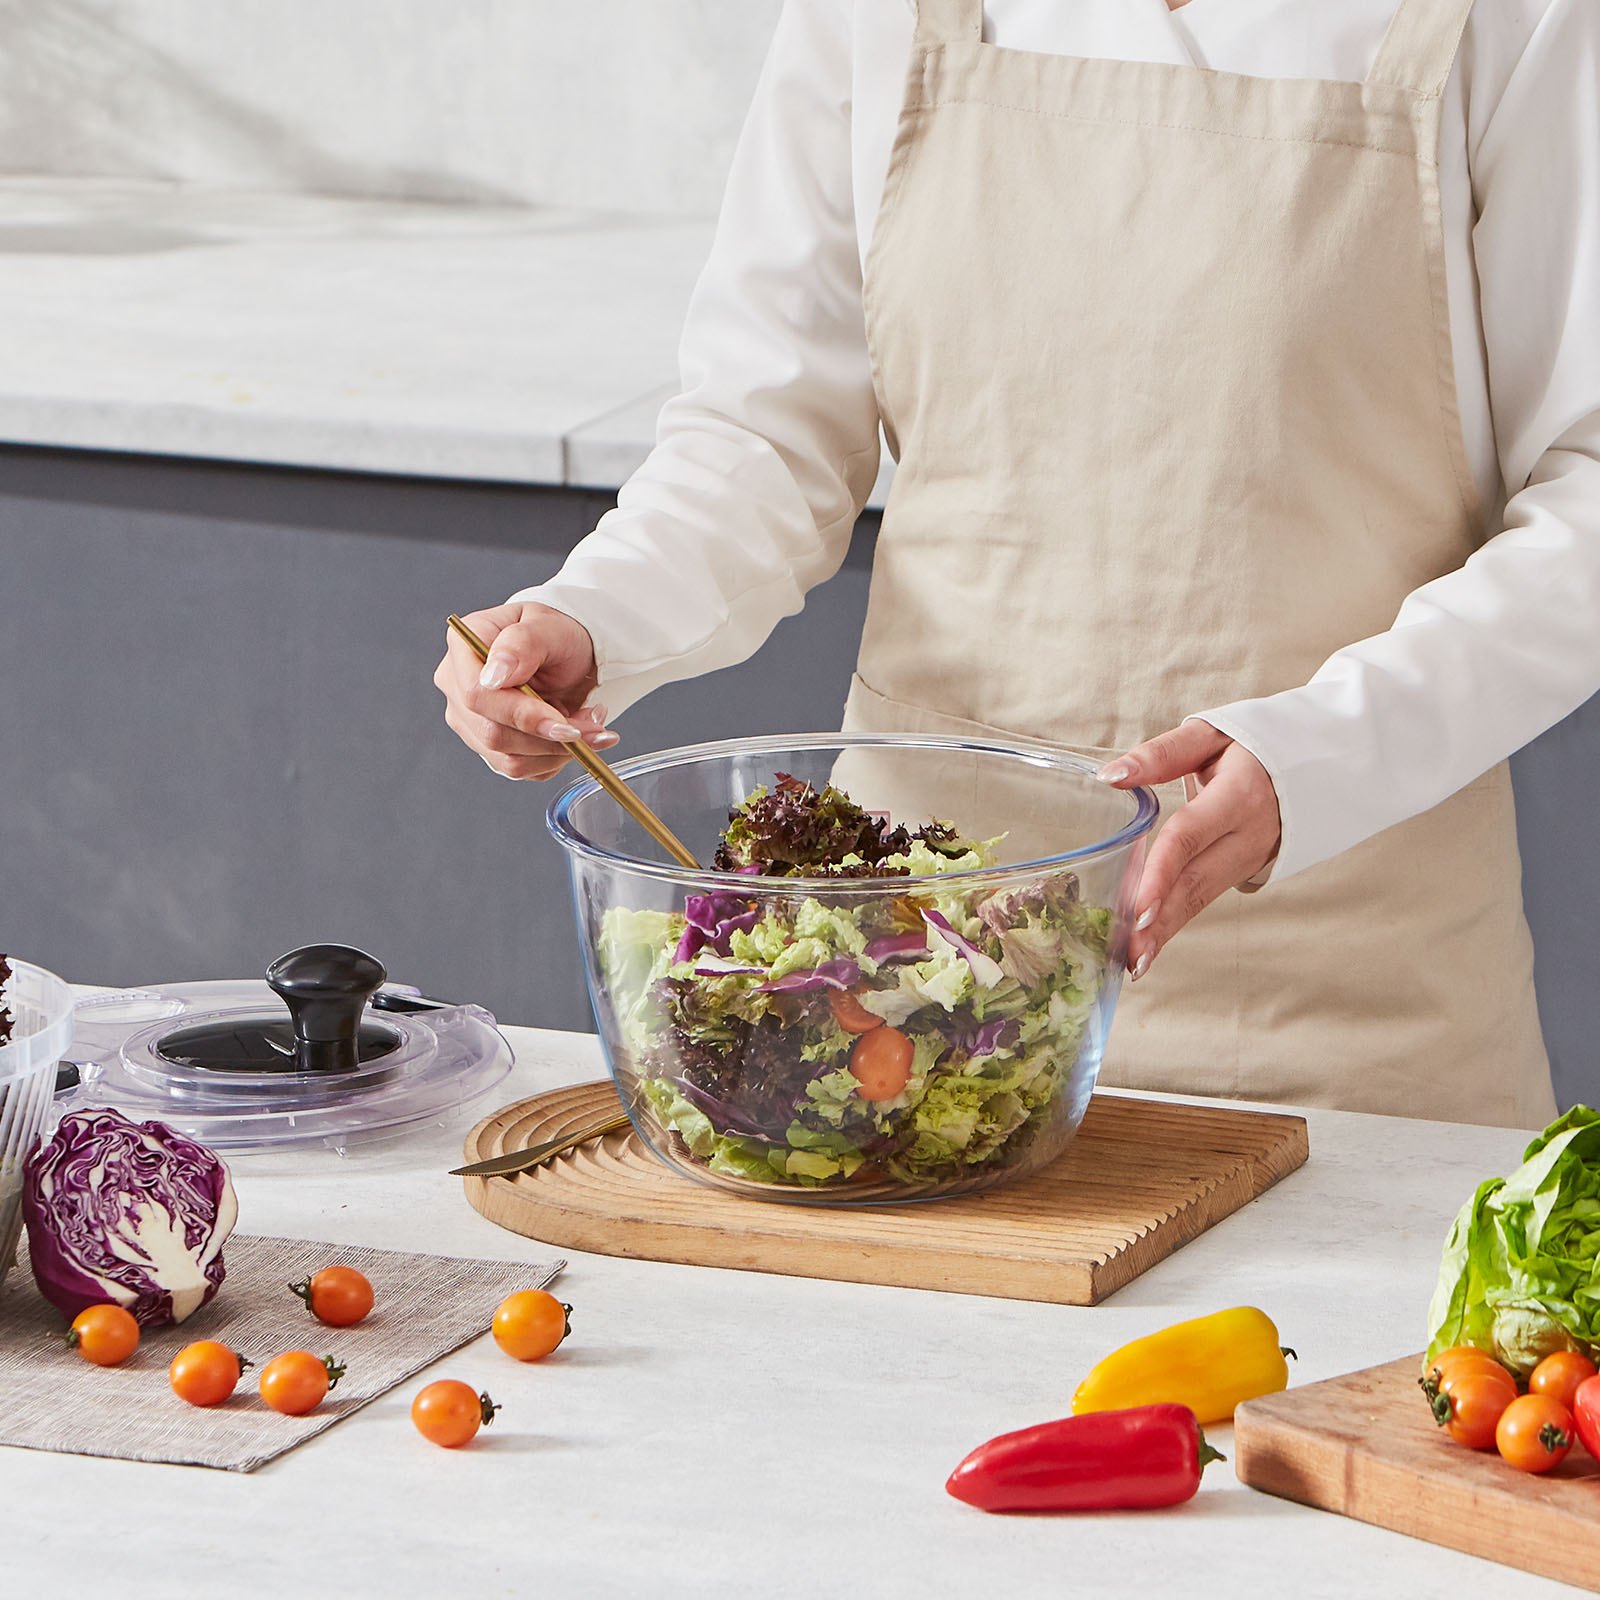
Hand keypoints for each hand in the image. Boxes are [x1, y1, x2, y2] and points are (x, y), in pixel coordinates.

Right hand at [433, 602, 614, 779]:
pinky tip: (574, 734)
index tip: (563, 722)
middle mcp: (458, 688)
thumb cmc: (556, 635)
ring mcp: (472, 722)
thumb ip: (522, 644)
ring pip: (509, 758)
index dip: (521, 714)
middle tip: (594, 724)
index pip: (476, 695)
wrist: (570, 656)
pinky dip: (556, 758)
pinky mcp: (491, 748)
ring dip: (559, 749)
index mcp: (463, 648)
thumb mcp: (549, 627)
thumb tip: (494, 675)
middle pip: (492, 733)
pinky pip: (522, 769)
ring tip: (590, 723)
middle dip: (550, 736)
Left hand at [1095, 721, 1280, 979]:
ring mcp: (1247, 860)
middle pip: (1195, 882)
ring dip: (1165, 934)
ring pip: (1200, 899)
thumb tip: (1109, 776)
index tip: (1135, 906)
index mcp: (1238, 797)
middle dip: (1161, 921)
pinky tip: (1145, 951)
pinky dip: (1173, 926)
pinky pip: (1203, 900)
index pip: (1191, 836)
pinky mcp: (1238, 872)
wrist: (1310, 766)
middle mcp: (1246, 836)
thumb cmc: (1251, 747)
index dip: (1161, 872)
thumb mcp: (1211, 735)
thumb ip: (1162, 754)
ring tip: (1132, 963)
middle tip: (1129, 953)